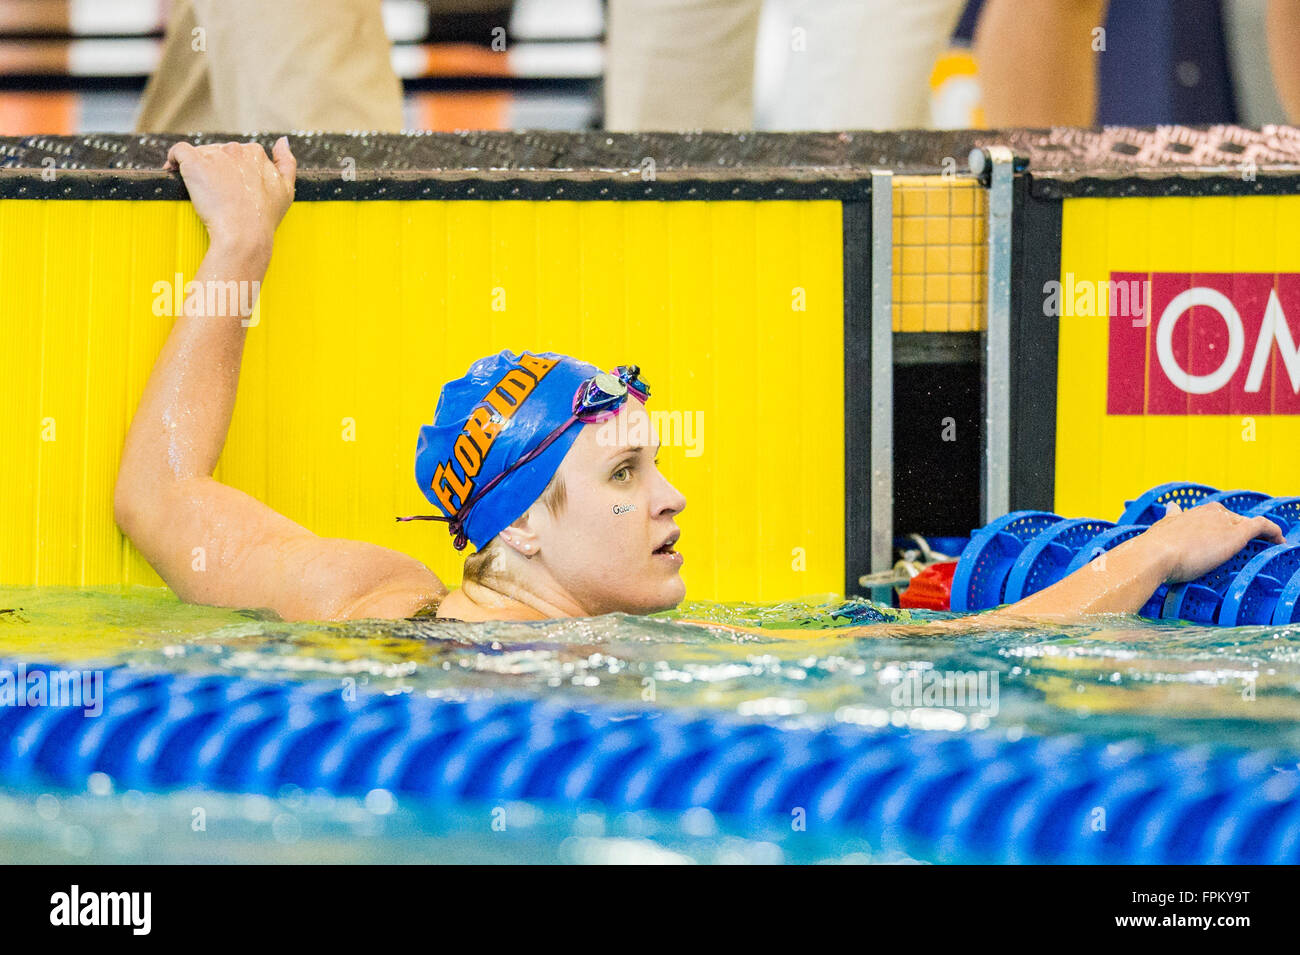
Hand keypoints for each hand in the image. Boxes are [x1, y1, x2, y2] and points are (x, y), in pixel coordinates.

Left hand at [165, 137, 296, 253]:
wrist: (246, 235)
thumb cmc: (265, 218)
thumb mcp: (287, 191)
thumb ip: (287, 163)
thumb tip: (283, 141)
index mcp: (257, 154)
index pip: (238, 154)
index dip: (232, 171)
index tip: (230, 189)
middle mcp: (237, 149)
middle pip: (218, 152)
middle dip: (215, 169)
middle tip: (216, 195)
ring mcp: (215, 155)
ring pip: (200, 153)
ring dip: (197, 168)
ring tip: (198, 191)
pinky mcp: (195, 163)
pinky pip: (178, 151)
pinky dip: (173, 158)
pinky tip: (172, 170)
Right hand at [1140, 500, 1283, 582]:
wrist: (1154, 555)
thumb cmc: (1154, 548)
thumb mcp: (1163, 529)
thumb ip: (1171, 519)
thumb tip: (1172, 506)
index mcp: (1192, 513)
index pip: (1214, 517)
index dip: (1222, 527)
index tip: (1225, 537)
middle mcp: (1209, 512)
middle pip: (1232, 519)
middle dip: (1240, 531)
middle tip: (1247, 546)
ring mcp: (1223, 521)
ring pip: (1248, 524)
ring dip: (1259, 534)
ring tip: (1268, 545)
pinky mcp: (1236, 533)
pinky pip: (1262, 526)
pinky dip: (1273, 532)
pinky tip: (1280, 541)